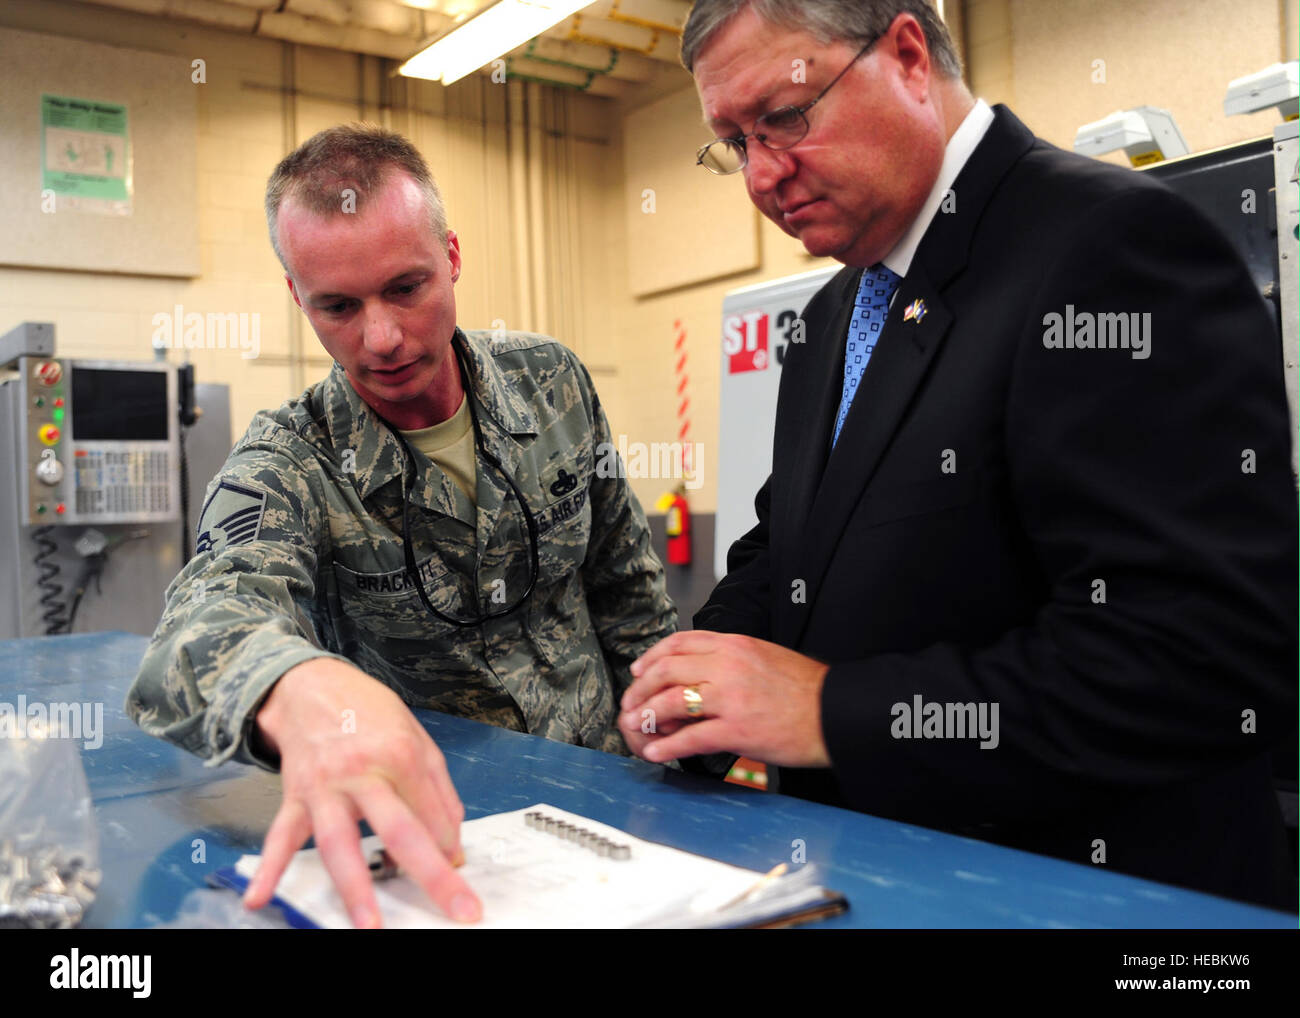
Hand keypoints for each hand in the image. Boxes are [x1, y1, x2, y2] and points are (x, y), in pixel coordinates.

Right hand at [242, 657, 481, 927]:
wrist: (311, 685)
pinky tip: (259, 897)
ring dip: (354, 887)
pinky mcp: (295, 796)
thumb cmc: (368, 712)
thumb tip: (451, 843)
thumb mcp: (417, 736)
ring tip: (368, 924)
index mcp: (400, 755)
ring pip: (340, 842)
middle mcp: (363, 772)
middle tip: (457, 908)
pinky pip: (281, 836)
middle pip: (400, 830)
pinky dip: (269, 868)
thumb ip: (438, 789)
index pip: (433, 815)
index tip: (454, 867)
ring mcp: (326, 787)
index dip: (448, 846)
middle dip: (431, 874)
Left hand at [617, 631, 831, 767]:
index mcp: (735, 644)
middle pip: (667, 670)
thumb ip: (731, 657)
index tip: (639, 671)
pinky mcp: (738, 730)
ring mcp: (731, 698)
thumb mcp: (764, 656)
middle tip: (631, 703)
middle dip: (641, 688)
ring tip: (636, 728)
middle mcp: (728, 665)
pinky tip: (656, 752)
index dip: (652, 657)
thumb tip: (701, 668)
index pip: (680, 642)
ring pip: (672, 701)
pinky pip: (691, 737)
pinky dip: (668, 746)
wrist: (836, 712)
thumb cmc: (806, 689)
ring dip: (646, 716)